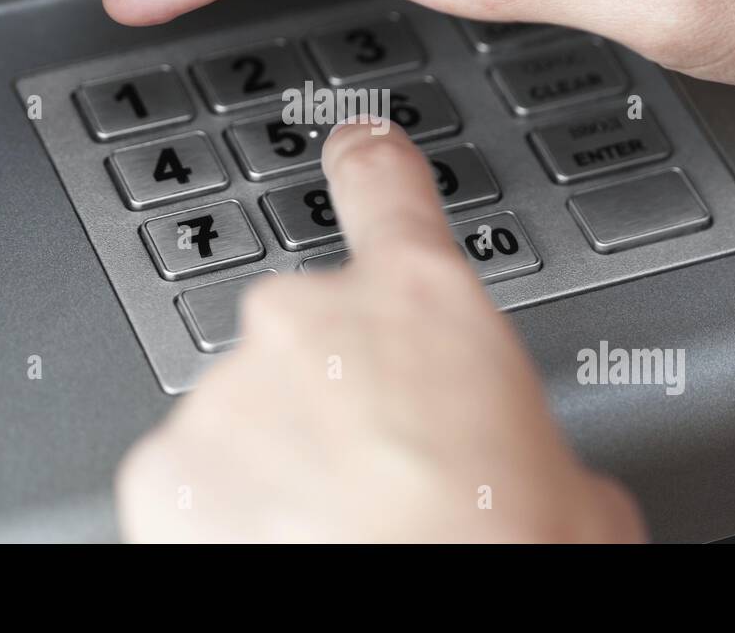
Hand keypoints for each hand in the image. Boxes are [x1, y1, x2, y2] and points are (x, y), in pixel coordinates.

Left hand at [116, 120, 644, 542]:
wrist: (412, 620)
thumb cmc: (504, 552)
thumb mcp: (567, 476)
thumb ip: (518, 421)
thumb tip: (527, 466)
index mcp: (419, 302)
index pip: (382, 187)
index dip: (367, 161)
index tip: (354, 148)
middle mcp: (307, 320)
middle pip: (306, 329)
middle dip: (333, 385)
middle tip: (380, 465)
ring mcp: (228, 390)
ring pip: (245, 407)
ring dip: (280, 452)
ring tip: (337, 525)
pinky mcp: (166, 466)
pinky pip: (193, 472)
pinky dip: (224, 505)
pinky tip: (278, 543)